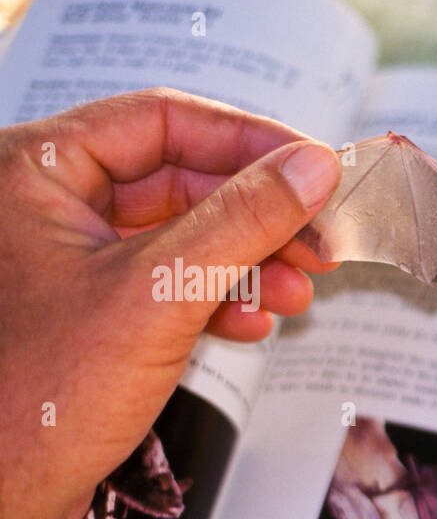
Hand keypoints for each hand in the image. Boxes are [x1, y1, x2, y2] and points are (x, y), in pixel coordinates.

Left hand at [0, 88, 340, 518]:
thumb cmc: (40, 398)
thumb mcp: (161, 292)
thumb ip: (243, 221)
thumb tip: (313, 168)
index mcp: (35, 170)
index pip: (162, 120)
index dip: (248, 141)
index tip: (314, 169)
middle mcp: (46, 206)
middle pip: (179, 181)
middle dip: (258, 217)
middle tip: (320, 242)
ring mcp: (67, 262)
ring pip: (181, 238)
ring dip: (248, 264)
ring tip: (298, 294)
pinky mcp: (89, 314)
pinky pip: (168, 286)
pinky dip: (217, 301)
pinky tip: (252, 327)